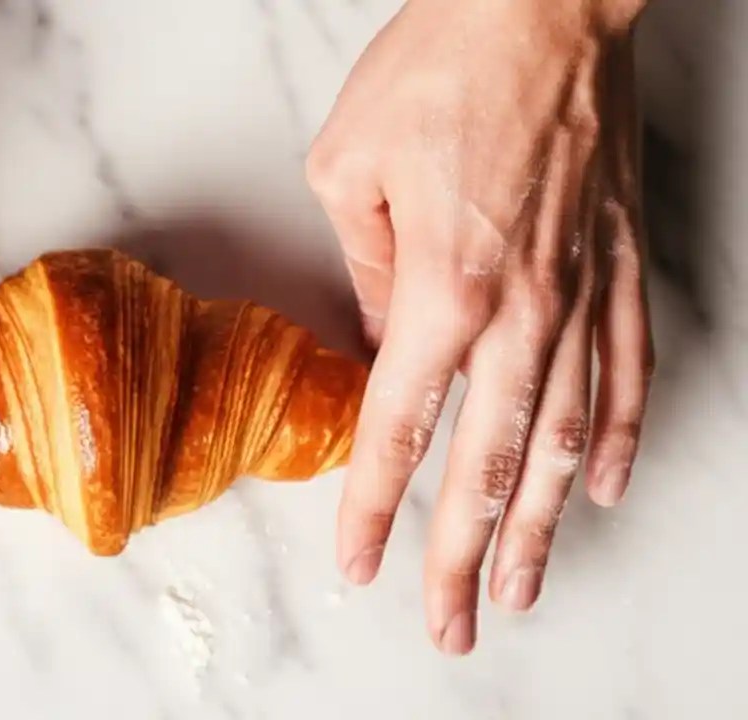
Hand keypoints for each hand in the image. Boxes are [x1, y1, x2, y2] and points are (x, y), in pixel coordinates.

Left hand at [307, 0, 652, 653]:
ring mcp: (583, 292)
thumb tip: (384, 337)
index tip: (363, 565)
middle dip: (461, 555)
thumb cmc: (438, 71)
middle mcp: (521, 309)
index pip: (401, 428)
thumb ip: (365, 270)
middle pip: (486, 461)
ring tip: (519, 589)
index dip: (378, 508)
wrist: (544, 2)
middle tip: (449, 627)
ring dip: (537, 523)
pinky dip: (616, 436)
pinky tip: (599, 488)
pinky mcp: (621, 265)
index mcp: (442, 288)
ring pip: (563, 437)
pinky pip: (628, 371)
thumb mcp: (348, 167)